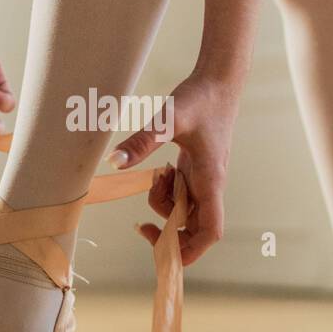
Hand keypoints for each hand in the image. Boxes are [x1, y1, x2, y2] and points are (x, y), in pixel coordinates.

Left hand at [108, 73, 239, 265]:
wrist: (218, 81)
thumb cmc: (200, 99)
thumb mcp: (167, 119)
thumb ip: (142, 141)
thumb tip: (114, 162)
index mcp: (210, 181)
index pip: (210, 231)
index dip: (190, 249)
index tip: (162, 247)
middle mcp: (210, 185)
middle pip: (194, 228)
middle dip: (168, 231)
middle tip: (142, 225)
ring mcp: (205, 179)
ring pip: (184, 211)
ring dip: (163, 205)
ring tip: (154, 178)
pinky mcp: (197, 170)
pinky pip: (182, 195)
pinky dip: (166, 191)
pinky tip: (161, 170)